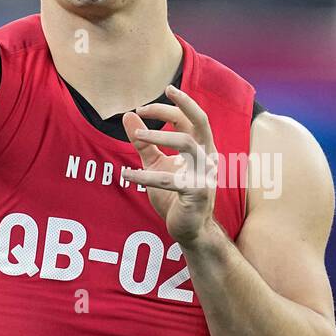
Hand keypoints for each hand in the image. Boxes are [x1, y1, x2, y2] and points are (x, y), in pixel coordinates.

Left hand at [120, 85, 218, 245]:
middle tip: (148, 105)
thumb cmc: (175, 195)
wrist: (191, 230)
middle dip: (181, 105)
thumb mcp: (156, 164)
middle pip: (200, 121)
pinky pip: (168, 179)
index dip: (170, 107)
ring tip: (137, 136)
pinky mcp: (196, 192)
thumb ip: (144, 142)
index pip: (191, 118)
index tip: (142, 108)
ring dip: (159, 135)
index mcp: (201, 148)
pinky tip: (127, 174)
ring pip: (186, 143)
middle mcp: (207, 157)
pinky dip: (145, 175)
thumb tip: (128, 115)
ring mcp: (204, 174)